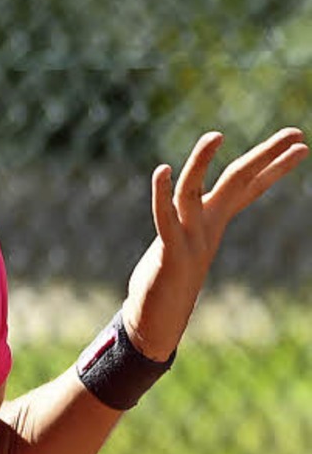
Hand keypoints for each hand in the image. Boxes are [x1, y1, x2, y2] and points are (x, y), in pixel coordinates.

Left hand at [124, 128, 307, 359]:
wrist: (157, 320)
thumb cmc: (168, 279)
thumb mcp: (187, 241)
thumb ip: (192, 220)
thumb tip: (199, 203)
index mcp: (213, 219)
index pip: (250, 186)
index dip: (275, 165)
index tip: (303, 146)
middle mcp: (206, 224)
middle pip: (238, 181)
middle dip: (266, 155)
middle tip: (298, 134)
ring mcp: (189, 238)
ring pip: (193, 191)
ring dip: (201, 162)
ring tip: (215, 135)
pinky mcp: (169, 252)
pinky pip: (164, 218)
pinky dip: (161, 194)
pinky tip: (161, 170)